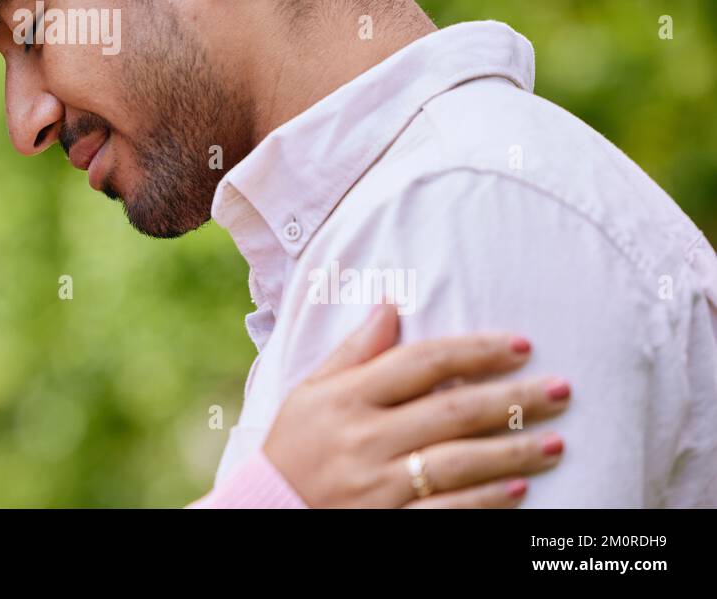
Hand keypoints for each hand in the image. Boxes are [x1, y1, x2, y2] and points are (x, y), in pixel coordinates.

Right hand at [262, 304, 569, 506]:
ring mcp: (376, 486)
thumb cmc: (294, 444)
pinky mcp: (388, 525)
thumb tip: (391, 304)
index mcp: (345, 396)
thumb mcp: (311, 390)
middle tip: (562, 390)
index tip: (521, 345)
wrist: (265, 512)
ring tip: (555, 441)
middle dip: (513, 398)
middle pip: (451, 411)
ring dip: (511, 451)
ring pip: (456, 463)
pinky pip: (446, 513)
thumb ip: (355, 351)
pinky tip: (519, 489)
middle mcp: (363, 437)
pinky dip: (484, 501)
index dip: (474, 350)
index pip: (420, 363)